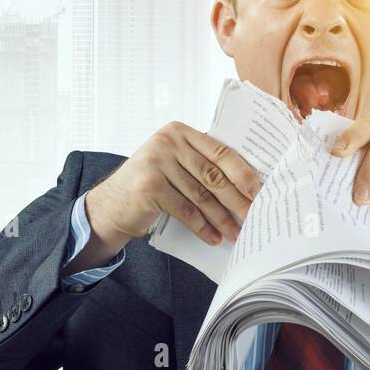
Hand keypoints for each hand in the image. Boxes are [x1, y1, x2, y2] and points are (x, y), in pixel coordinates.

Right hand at [81, 122, 260, 261]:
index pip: (220, 151)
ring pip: (201, 195)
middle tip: (253, 216)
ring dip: (221, 218)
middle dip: (236, 199)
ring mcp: (156, 163)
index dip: (243, 173)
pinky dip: (201, 227)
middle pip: (213, 175)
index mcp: (180, 131)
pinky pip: (185, 210)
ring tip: (235, 233)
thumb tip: (247, 186)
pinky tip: (212, 237)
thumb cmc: (150, 184)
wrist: (110, 204)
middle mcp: (167, 142)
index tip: (259, 191)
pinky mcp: (149, 187)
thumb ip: (201, 164)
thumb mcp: (174, 164)